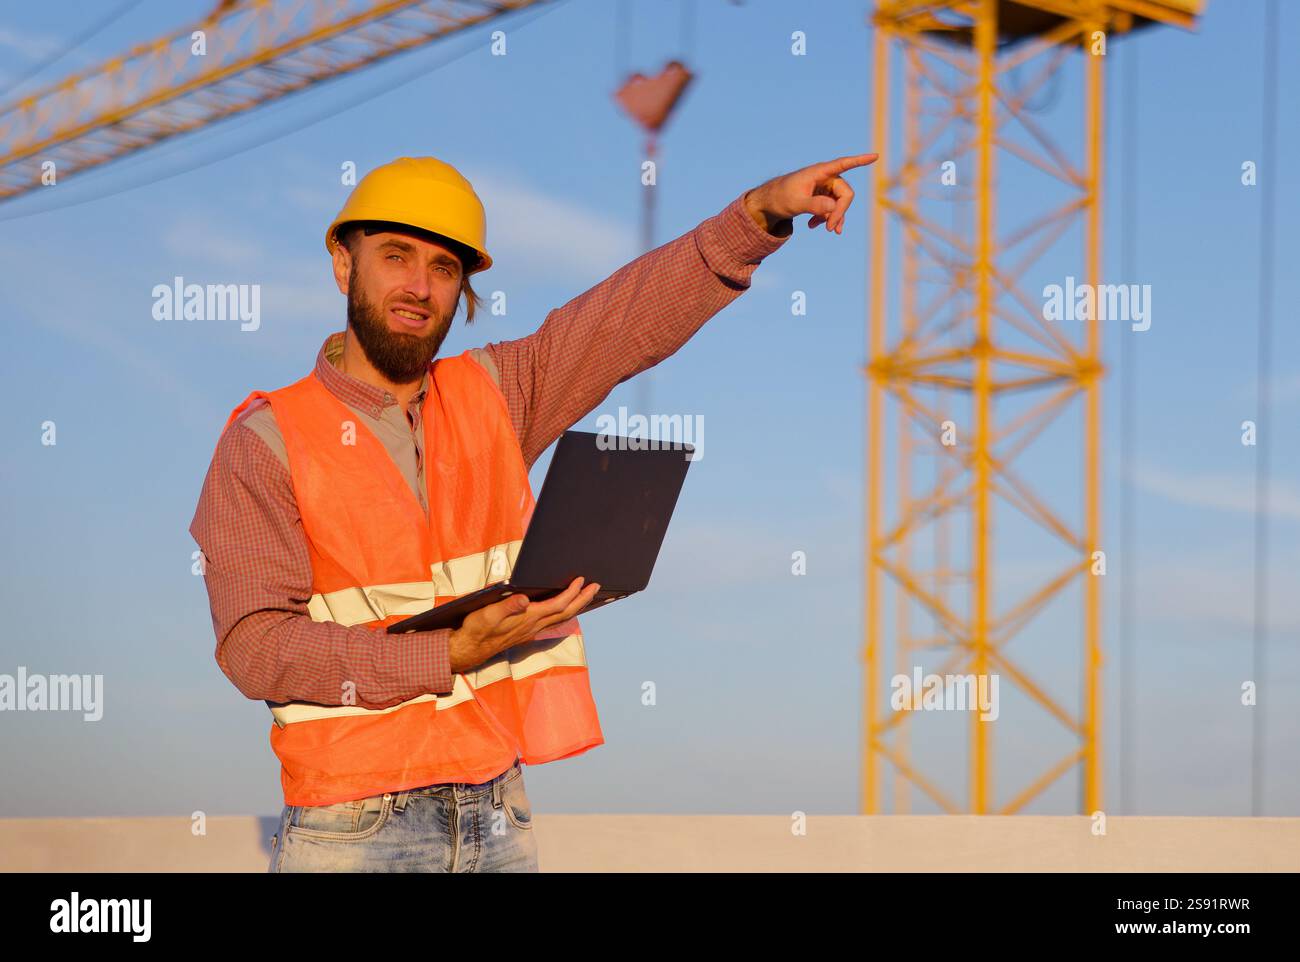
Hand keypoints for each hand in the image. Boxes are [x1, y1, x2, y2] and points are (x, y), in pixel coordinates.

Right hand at [448, 576, 599, 673]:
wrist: (469, 648)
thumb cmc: (477, 629)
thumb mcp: (487, 615)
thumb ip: (507, 606)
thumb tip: (523, 598)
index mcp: (528, 618)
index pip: (557, 605)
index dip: (572, 593)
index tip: (582, 580)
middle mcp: (534, 625)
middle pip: (566, 613)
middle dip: (583, 599)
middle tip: (596, 586)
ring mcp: (532, 630)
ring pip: (562, 618)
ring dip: (577, 606)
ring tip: (587, 595)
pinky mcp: (527, 632)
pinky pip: (553, 622)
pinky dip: (565, 612)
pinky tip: (566, 608)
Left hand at [743, 152, 878, 235]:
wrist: (770, 202)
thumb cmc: (780, 198)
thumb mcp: (795, 204)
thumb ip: (814, 205)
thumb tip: (833, 207)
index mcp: (819, 172)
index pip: (843, 164)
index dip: (859, 161)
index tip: (875, 156)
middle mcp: (825, 177)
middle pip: (845, 193)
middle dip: (840, 212)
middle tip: (830, 229)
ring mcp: (825, 187)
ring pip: (840, 203)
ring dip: (834, 217)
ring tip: (822, 229)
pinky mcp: (822, 196)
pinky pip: (833, 207)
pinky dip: (827, 218)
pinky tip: (814, 226)